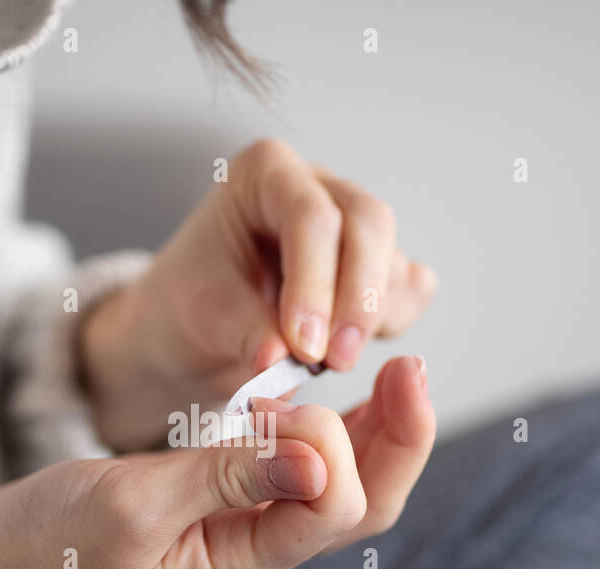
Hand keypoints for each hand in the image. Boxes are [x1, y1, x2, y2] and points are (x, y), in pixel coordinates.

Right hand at [0, 353, 434, 568]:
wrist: (3, 567)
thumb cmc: (53, 544)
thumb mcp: (131, 505)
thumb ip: (223, 475)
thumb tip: (318, 451)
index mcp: (239, 565)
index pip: (333, 508)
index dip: (341, 445)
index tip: (295, 398)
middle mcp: (258, 553)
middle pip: (361, 504)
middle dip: (398, 437)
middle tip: (410, 365)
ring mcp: (247, 532)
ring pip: (340, 486)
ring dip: (372, 429)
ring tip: (389, 371)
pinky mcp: (227, 506)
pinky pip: (298, 472)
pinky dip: (321, 429)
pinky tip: (319, 391)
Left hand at [81, 138, 436, 452]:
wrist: (196, 328)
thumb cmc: (191, 304)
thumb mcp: (203, 317)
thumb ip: (247, 334)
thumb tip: (284, 362)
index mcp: (264, 174)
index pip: (309, 215)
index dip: (315, 282)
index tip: (306, 346)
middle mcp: (318, 186)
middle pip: (368, 223)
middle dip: (358, 299)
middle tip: (335, 363)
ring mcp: (353, 223)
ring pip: (392, 259)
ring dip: (371, 318)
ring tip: (323, 363)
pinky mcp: (377, 263)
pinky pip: (408, 288)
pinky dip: (389, 322)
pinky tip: (345, 347)